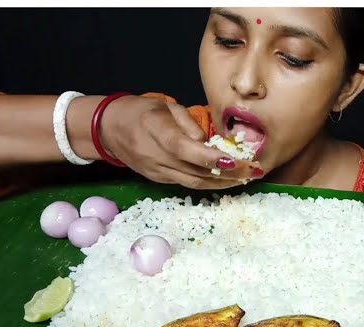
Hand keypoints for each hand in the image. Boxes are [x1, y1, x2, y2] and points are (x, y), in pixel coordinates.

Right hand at [100, 96, 260, 190]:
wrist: (109, 130)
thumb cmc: (140, 112)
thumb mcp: (163, 107)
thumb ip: (187, 122)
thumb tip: (208, 141)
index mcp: (156, 131)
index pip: (186, 149)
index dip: (211, 158)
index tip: (236, 161)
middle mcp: (155, 156)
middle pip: (195, 171)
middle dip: (228, 173)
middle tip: (254, 171)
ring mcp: (156, 171)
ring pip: (193, 182)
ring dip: (222, 182)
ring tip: (246, 178)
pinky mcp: (157, 179)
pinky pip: (186, 183)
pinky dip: (208, 182)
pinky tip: (225, 179)